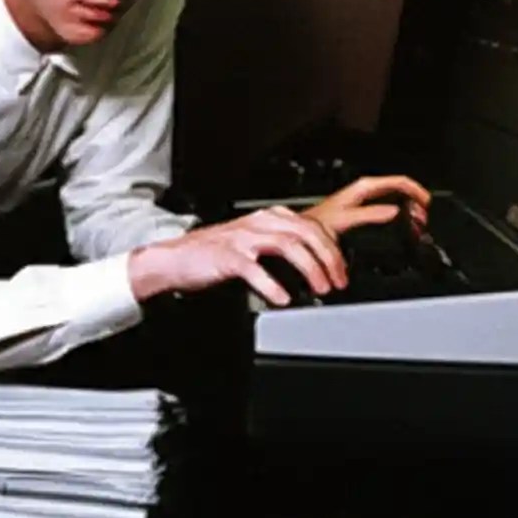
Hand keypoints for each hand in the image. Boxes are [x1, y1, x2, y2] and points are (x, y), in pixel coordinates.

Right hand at [128, 206, 347, 306]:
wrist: (175, 259)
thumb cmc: (213, 254)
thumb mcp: (253, 243)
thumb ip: (281, 248)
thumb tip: (313, 266)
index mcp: (268, 217)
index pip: (312, 225)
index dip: (333, 248)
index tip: (342, 270)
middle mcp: (259, 223)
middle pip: (306, 233)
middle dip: (329, 258)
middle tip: (338, 282)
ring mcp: (243, 239)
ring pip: (288, 246)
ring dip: (310, 269)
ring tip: (320, 290)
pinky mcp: (227, 257)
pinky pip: (255, 269)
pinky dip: (272, 285)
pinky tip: (283, 299)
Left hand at [303, 175, 431, 235]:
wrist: (304, 232)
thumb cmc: (319, 223)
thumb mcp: (347, 219)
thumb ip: (370, 214)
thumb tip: (394, 211)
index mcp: (364, 188)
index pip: (398, 181)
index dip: (416, 190)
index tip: (426, 204)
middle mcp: (365, 191)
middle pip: (399, 189)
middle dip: (415, 200)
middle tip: (424, 217)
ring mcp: (364, 200)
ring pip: (394, 199)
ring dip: (407, 209)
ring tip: (416, 223)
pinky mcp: (362, 211)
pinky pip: (386, 209)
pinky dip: (397, 216)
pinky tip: (399, 227)